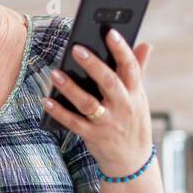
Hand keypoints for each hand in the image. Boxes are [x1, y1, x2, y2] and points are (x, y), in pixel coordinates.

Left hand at [40, 30, 155, 177]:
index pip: (131, 67)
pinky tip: (46, 100)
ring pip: (88, 103)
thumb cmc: (132, 120)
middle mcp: (123, 107)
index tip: (110, 32)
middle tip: (76, 48)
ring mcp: (108, 122)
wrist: (132, 160)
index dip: (122, 50)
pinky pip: (74, 123)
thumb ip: (138, 70)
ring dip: (70, 88)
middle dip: (93, 65)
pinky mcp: (93, 136)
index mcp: (135, 93)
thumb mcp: (139, 97)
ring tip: (55, 73)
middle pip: (109, 82)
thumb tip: (145, 44)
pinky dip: (59, 112)